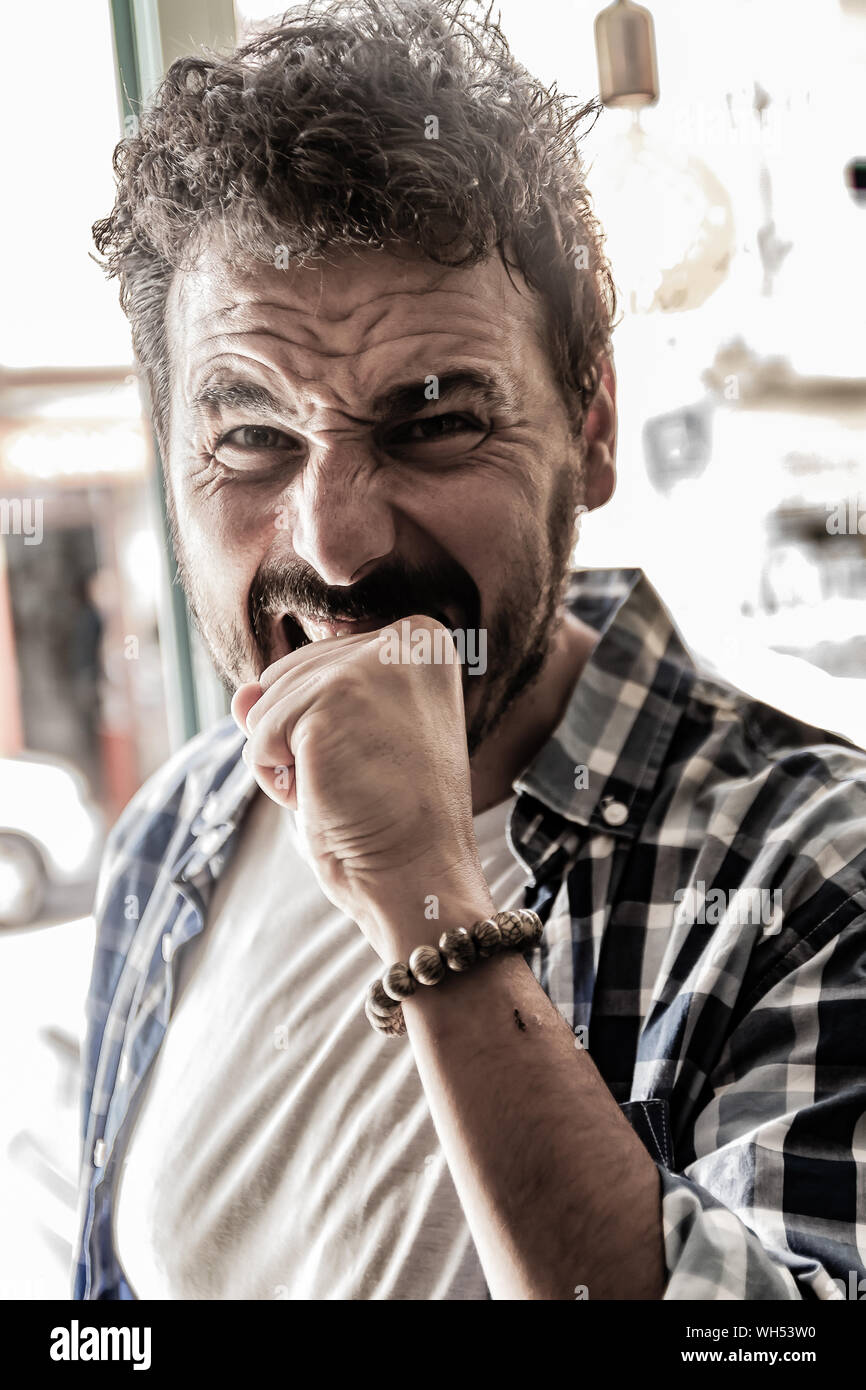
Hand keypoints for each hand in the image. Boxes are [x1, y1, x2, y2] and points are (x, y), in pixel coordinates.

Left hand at [231, 616, 492, 959]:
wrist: (418, 874)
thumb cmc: (391, 815)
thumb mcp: (344, 741)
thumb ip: (292, 699)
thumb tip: (240, 695)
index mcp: (420, 641)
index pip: (321, 661)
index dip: (328, 724)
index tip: (379, 759)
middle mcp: (403, 639)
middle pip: (288, 673)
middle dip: (302, 737)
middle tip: (363, 778)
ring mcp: (369, 664)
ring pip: (266, 702)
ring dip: (288, 759)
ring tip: (349, 787)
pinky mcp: (333, 696)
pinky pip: (258, 736)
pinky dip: (278, 780)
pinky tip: (330, 795)